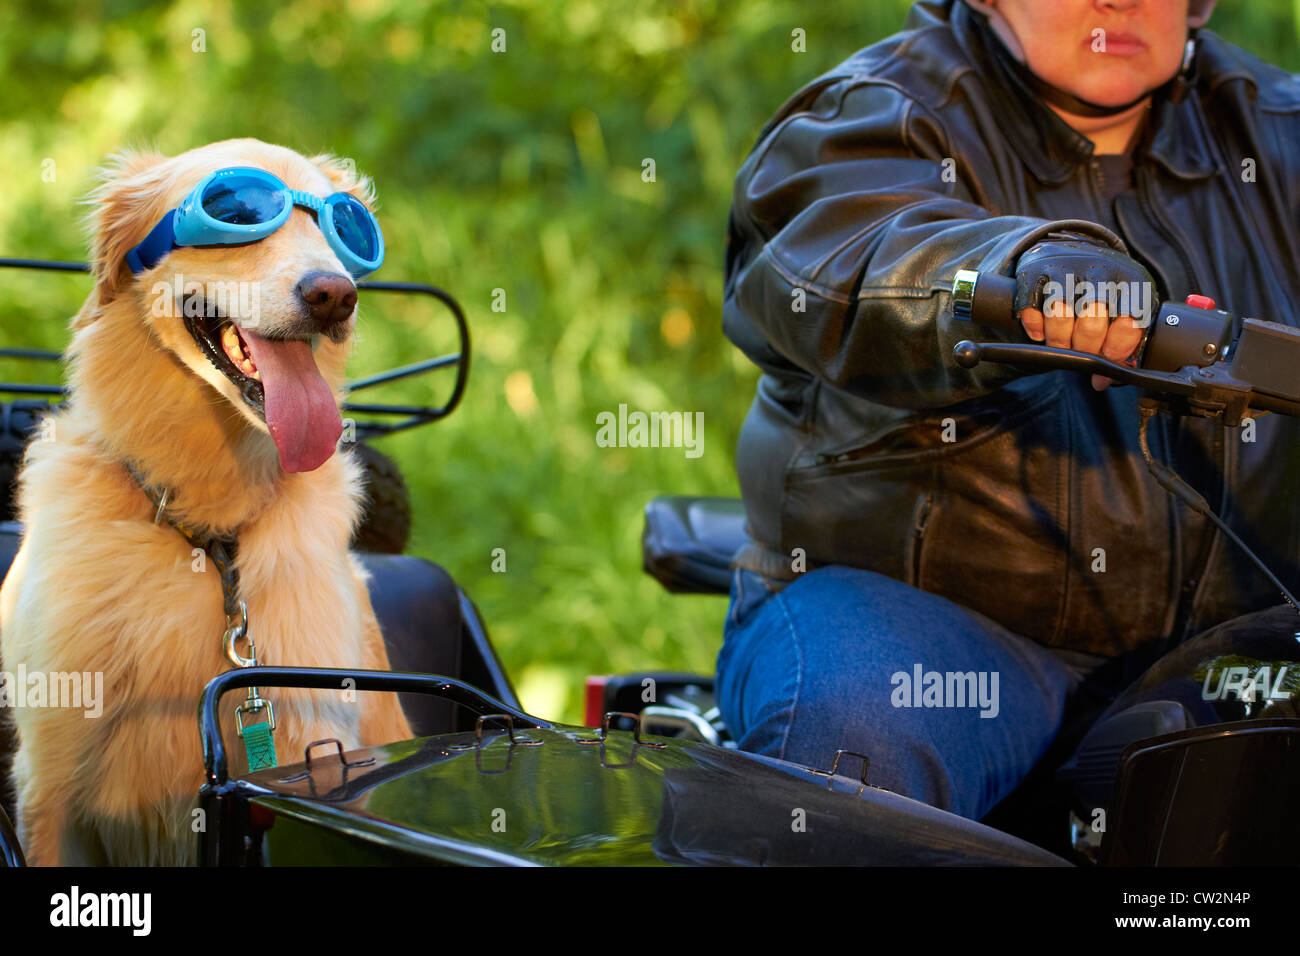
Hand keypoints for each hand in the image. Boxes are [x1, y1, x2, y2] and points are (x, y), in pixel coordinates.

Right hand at [1014, 241, 1153, 390]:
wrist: (1073, 251)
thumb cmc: (1105, 292)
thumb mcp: (1125, 311)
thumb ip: (1122, 347)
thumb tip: (1103, 380)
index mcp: (1133, 280)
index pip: (1130, 321)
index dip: (1115, 348)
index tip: (1106, 358)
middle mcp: (1101, 269)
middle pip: (1091, 323)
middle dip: (1083, 349)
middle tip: (1078, 353)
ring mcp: (1067, 267)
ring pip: (1059, 315)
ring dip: (1057, 340)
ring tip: (1059, 344)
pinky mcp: (1036, 270)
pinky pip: (1031, 308)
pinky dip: (1034, 327)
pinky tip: (1040, 331)